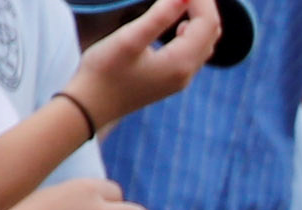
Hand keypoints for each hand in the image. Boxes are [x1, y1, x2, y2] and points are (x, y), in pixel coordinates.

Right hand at [65, 0, 223, 128]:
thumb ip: (159, 16)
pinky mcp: (170, 80)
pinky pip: (192, 53)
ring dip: (199, 19)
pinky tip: (179, 24)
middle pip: (210, 33)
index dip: (202, 0)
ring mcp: (180, 79)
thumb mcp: (130, 38)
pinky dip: (191, 32)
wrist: (91, 106)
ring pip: (203, 44)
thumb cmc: (104, 72)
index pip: (206, 24)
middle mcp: (187, 73)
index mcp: (181, 63)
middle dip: (203, 7)